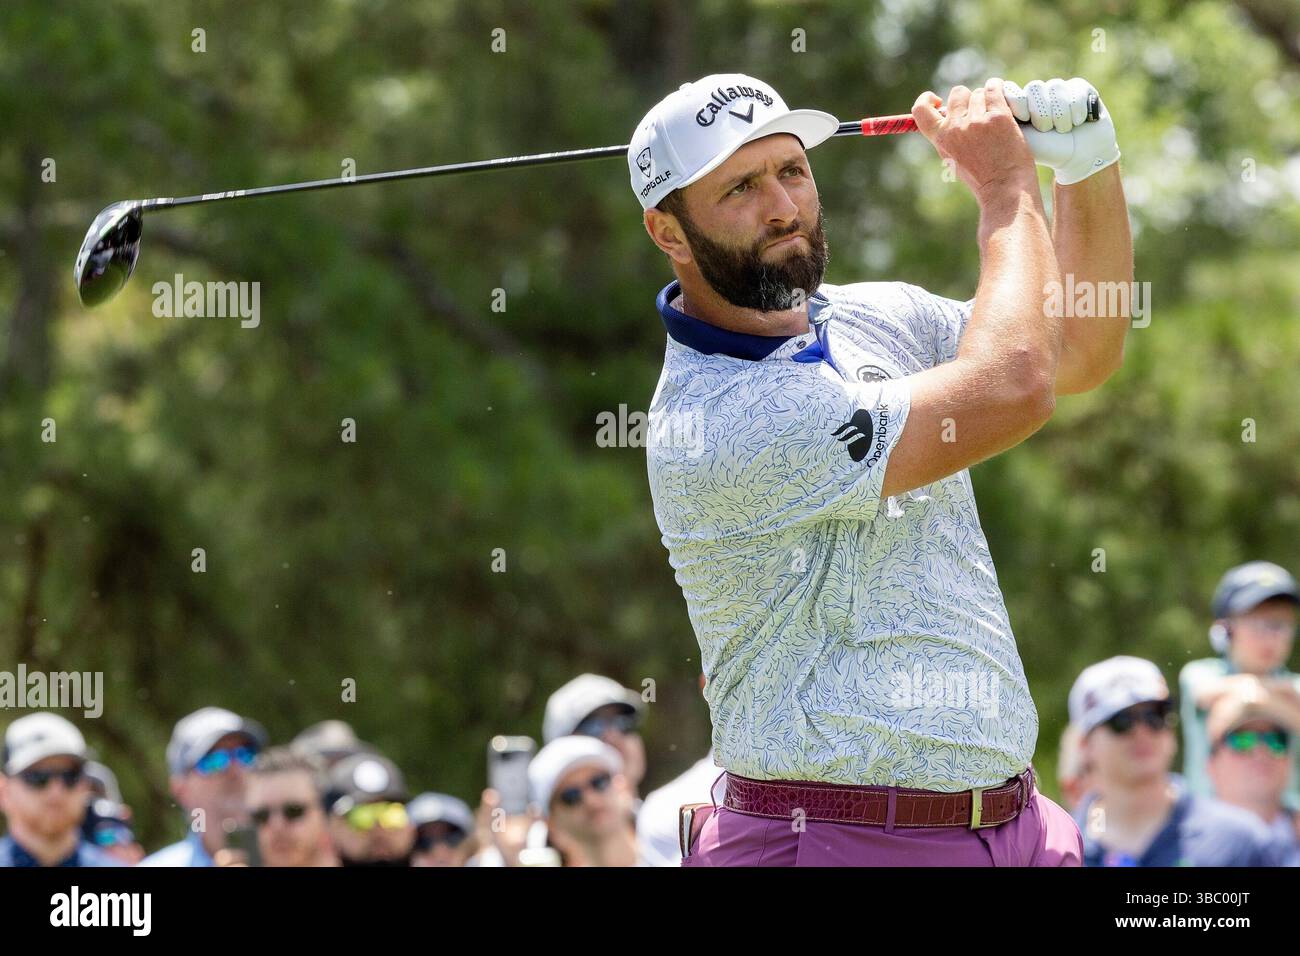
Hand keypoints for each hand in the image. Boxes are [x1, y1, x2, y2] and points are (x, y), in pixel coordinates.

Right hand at [911, 78, 1036, 200]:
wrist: (1004, 189)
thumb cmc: (982, 177)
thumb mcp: (953, 158)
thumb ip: (948, 136)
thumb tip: (947, 112)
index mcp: (941, 139)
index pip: (921, 110)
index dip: (927, 99)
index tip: (938, 100)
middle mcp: (956, 127)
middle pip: (957, 94)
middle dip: (968, 99)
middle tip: (979, 113)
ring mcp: (977, 121)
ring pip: (979, 93)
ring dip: (987, 100)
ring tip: (996, 118)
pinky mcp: (998, 116)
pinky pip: (994, 89)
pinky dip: (998, 88)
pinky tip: (1003, 95)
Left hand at [1001, 78, 1119, 185]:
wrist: (1077, 158)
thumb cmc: (1044, 151)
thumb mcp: (1017, 138)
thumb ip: (998, 122)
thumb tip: (980, 106)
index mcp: (1021, 103)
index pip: (1012, 88)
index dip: (1018, 102)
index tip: (1023, 119)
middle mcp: (1039, 93)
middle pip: (1035, 87)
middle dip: (1041, 113)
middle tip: (1045, 129)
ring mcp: (1060, 90)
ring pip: (1055, 87)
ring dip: (1059, 114)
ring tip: (1061, 130)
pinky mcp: (1081, 89)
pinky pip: (1076, 91)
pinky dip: (1076, 110)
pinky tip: (1077, 123)